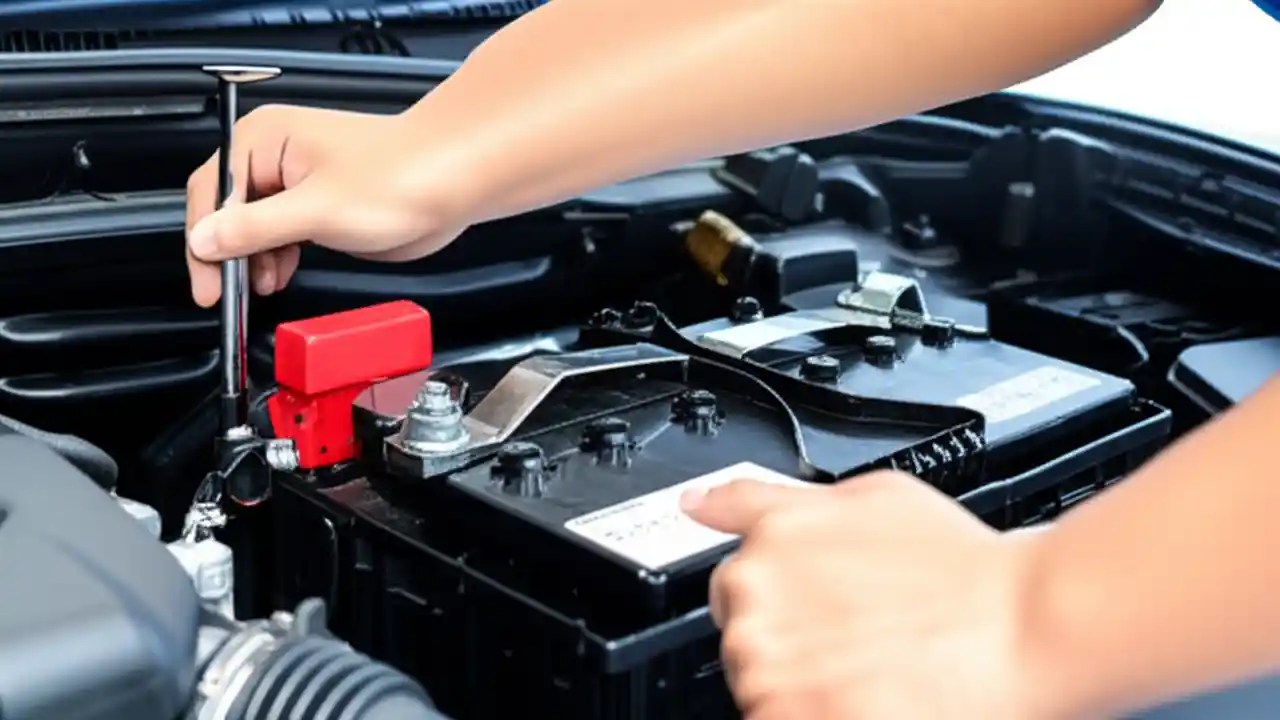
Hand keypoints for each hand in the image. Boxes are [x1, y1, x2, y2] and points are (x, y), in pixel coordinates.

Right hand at [184, 104, 480, 306]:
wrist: (453, 182)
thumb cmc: (402, 175)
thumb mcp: (318, 211)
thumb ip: (256, 229)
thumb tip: (206, 241)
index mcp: (264, 139)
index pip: (209, 191)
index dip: (203, 240)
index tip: (207, 282)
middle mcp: (276, 156)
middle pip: (226, 210)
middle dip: (229, 253)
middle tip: (231, 292)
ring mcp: (297, 182)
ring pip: (252, 227)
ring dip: (253, 260)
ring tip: (263, 284)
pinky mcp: (319, 206)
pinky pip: (279, 234)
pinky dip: (276, 258)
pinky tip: (280, 274)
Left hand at [681, 471, 1053, 719]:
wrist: (1025, 625)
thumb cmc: (960, 565)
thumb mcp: (863, 496)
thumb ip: (765, 500)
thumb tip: (697, 502)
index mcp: (763, 546)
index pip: (732, 589)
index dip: (784, 605)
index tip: (821, 614)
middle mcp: (755, 604)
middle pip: (744, 644)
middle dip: (792, 648)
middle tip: (859, 644)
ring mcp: (769, 668)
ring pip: (760, 691)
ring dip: (802, 689)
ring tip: (870, 672)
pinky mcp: (791, 716)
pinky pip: (778, 719)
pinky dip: (815, 713)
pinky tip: (865, 698)